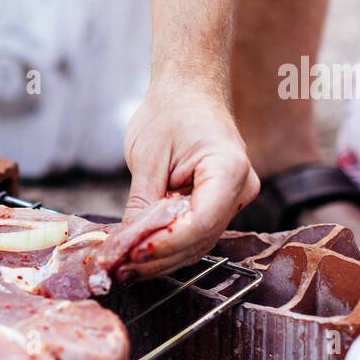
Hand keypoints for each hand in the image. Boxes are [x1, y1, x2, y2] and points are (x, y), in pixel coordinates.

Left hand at [118, 75, 258, 279]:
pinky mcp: (218, 204)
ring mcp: (232, 199)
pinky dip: (167, 245)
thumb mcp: (147, 156)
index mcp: (228, 170)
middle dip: (158, 258)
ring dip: (161, 259)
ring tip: (124, 266)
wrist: (188, 91)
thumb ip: (142, 202)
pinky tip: (139, 253)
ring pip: (197, 243)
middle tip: (120, 268)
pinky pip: (194, 233)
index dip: (166, 244)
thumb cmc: (170, 112)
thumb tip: (128, 242)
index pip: (201, 222)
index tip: (133, 253)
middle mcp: (239, 189)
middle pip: (200, 239)